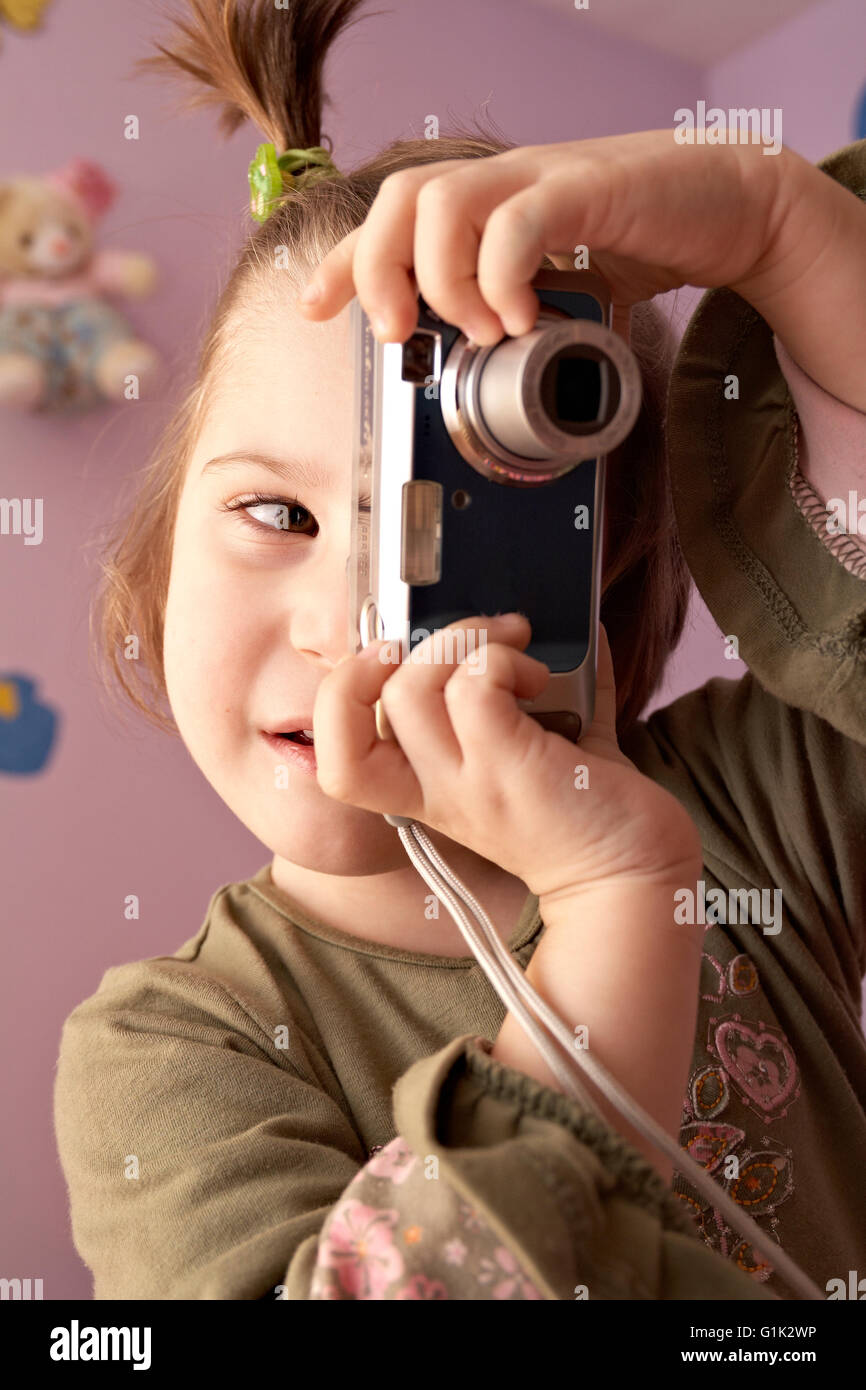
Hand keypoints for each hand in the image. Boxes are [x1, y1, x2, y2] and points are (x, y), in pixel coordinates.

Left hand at [297, 129, 793, 345]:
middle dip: (377, 270)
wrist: (734, 205)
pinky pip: (520, 220)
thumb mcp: (562, 288)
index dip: (346, 261)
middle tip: (395, 333)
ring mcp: (541, 178)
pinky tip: (523, 319)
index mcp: (489, 204)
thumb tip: (496, 376)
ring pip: (445, 203)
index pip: (394, 220)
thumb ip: (522, 316)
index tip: (314, 308)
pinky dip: (505, 277)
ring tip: (477, 332)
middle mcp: (504, 181)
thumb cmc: (645, 242)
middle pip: (402, 199)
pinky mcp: (587, 188)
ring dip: (443, 282)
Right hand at [312, 614, 702, 902]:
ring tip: (514, 647)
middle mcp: (434, 788)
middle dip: (395, 646)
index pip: (337, 758)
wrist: (636, 875)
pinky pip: (474, 687)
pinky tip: (541, 677)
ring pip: (407, 691)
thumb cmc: (591, 809)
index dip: (340, 696)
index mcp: (425, 787)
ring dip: (461, 642)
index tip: (393, 657)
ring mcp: (467, 781)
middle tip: (462, 638)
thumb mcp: (543, 743)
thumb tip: (574, 618)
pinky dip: (502, 660)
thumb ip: (544, 685)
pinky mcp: (507, 768)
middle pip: (348, 711)